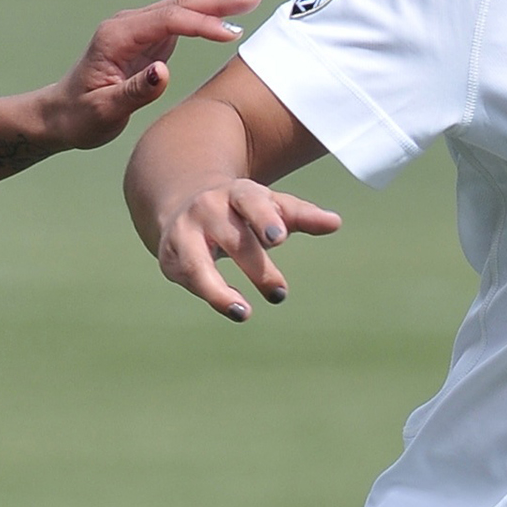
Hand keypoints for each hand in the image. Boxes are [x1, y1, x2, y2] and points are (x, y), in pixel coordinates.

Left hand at [45, 0, 263, 150]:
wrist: (61, 113)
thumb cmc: (81, 116)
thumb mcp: (105, 111)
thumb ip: (135, 92)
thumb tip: (164, 72)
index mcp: (118, 37)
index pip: (169, 20)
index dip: (202, 24)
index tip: (233, 33)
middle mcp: (129, 23)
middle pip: (181, 1)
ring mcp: (139, 26)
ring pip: (184, 0)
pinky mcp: (149, 33)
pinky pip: (184, 11)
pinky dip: (209, 0)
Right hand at [152, 175, 341, 320]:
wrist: (185, 201)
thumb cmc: (243, 209)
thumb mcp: (271, 206)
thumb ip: (302, 215)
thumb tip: (336, 223)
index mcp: (239, 193)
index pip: (252, 202)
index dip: (264, 219)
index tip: (279, 239)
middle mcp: (208, 209)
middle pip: (232, 238)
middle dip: (255, 266)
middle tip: (280, 294)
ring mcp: (185, 233)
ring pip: (197, 264)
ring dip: (218, 291)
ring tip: (244, 313)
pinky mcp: (170, 257)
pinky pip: (190, 279)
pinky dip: (211, 293)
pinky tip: (234, 305)